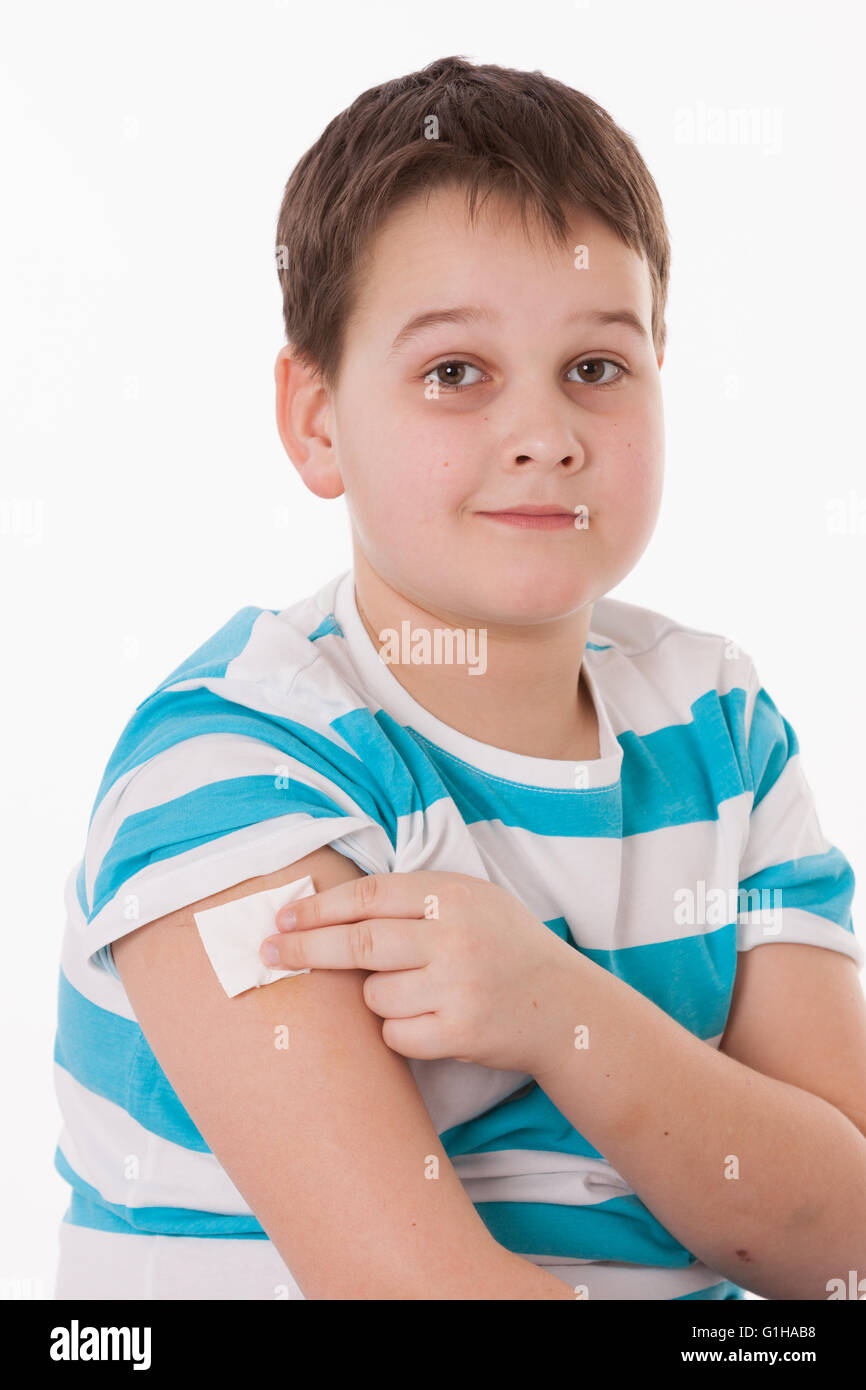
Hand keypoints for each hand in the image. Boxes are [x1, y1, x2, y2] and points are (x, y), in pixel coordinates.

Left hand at [259, 870, 579, 1073]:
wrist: (561, 1004)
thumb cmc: (503, 945)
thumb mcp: (469, 899)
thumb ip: (412, 897)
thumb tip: (327, 902)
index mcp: (451, 896)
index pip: (367, 897)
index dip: (317, 908)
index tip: (281, 917)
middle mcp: (453, 937)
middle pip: (356, 945)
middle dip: (303, 949)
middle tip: (267, 952)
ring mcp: (457, 986)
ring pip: (374, 997)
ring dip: (374, 998)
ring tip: (410, 991)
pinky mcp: (459, 1032)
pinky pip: (395, 1035)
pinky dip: (398, 1030)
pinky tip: (426, 1019)